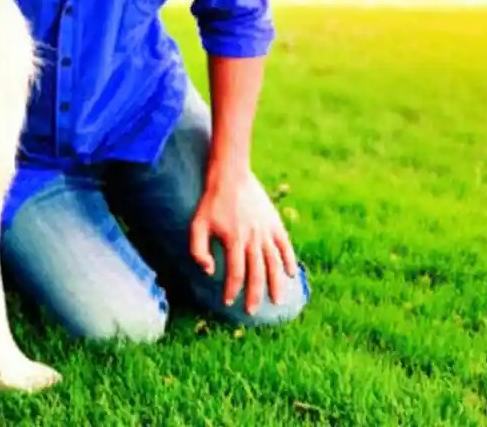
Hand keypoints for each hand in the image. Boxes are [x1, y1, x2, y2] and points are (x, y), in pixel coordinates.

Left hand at [189, 166, 297, 313]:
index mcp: (233, 240)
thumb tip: (209, 272)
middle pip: (256, 273)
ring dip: (275, 284)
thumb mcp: (197, 225)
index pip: (235, 273)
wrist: (231, 175)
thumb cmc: (211, 202)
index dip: (232, 290)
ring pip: (274, 263)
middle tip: (251, 311)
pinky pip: (285, 246)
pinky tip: (290, 274)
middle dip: (254, 295)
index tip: (228, 302)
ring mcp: (266, 231)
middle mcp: (252, 238)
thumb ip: (198, 250)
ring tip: (277, 301)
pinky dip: (289, 260)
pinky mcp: (275, 224)